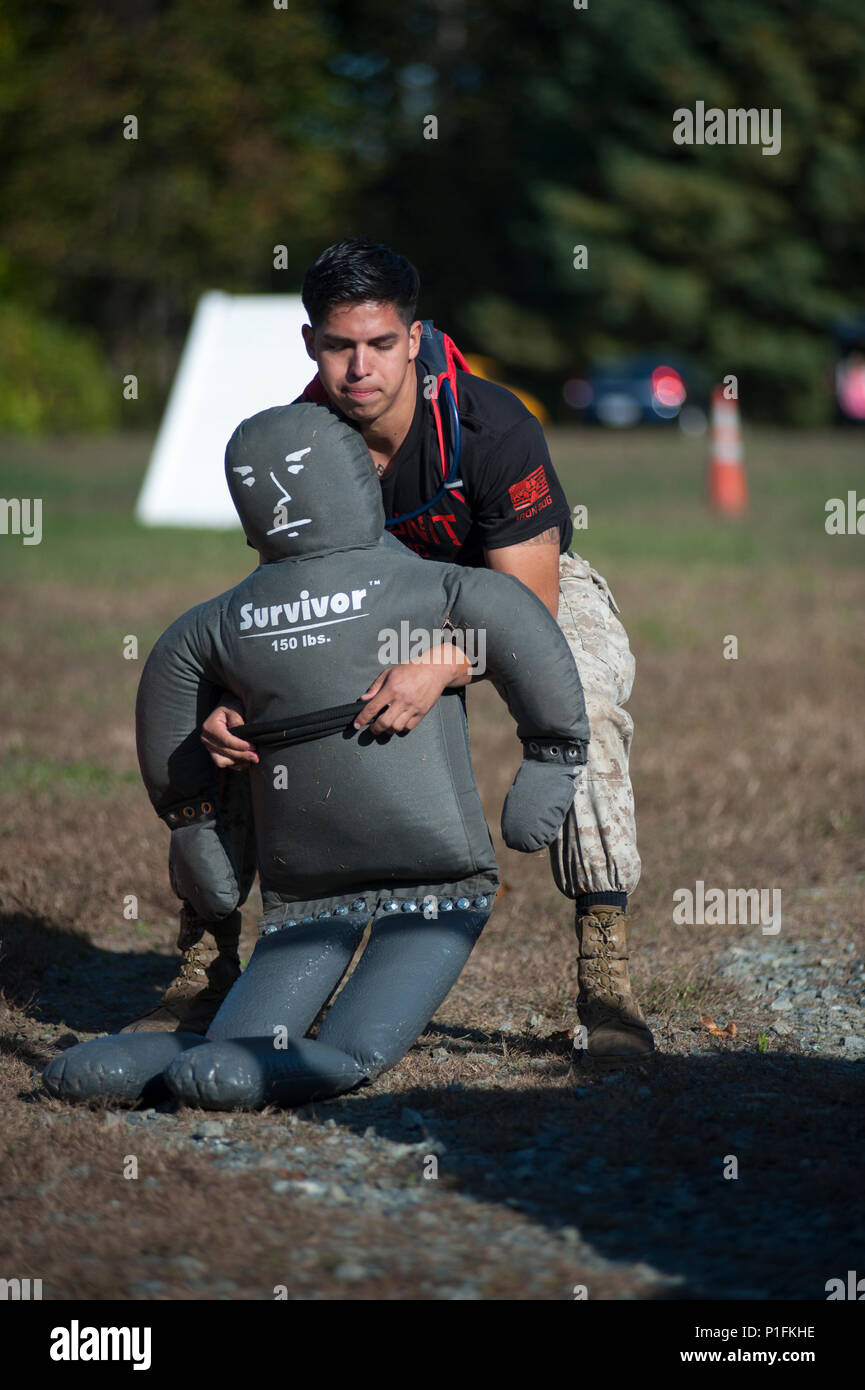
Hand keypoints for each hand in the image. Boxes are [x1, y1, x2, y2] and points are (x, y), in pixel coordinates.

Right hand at [201, 697, 258, 768]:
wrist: (226, 709)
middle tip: (256, 756)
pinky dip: (235, 765)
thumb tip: (242, 736)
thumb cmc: (232, 707)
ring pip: (222, 761)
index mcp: (210, 727)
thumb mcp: (235, 709)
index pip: (226, 740)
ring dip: (238, 761)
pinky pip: (223, 764)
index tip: (252, 747)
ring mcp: (209, 747)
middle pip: (225, 752)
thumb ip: (237, 720)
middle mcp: (206, 738)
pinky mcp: (214, 753)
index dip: (240, 745)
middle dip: (242, 755)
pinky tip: (246, 762)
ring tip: (251, 759)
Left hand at [354, 644, 473, 735]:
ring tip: (386, 726)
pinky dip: (401, 728)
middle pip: (384, 723)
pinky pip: (409, 727)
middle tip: (372, 729)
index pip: (372, 708)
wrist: (434, 670)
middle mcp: (402, 700)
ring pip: (396, 728)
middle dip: (375, 729)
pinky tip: (398, 723)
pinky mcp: (422, 712)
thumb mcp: (389, 673)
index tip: (357, 725)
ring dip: (388, 730)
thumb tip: (363, 699)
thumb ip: (375, 687)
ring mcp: (413, 707)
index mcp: (391, 689)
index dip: (362, 719)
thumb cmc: (411, 669)